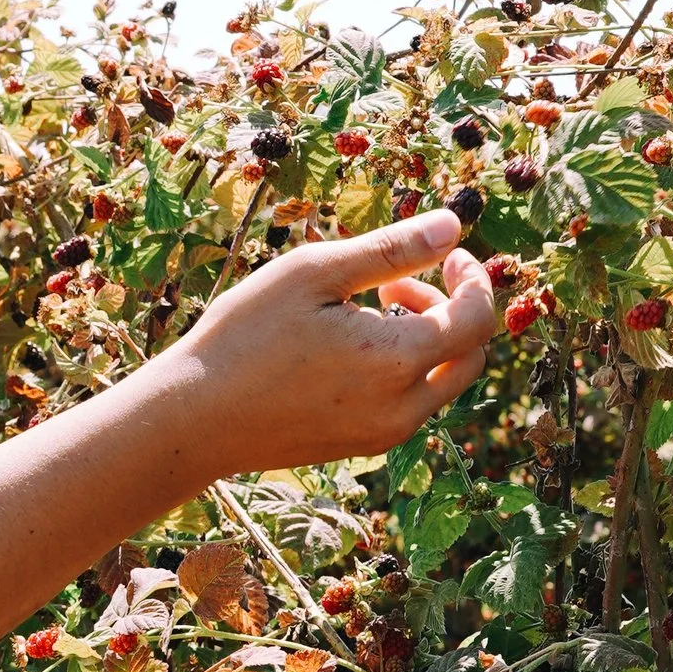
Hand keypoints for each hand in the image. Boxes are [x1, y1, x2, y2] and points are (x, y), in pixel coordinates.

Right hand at [157, 209, 498, 479]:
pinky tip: (349, 347)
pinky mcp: (361, 445)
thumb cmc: (245, 336)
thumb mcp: (314, 274)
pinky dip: (402, 368)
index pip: (477, 320)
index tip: (445, 253)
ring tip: (367, 310)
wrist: (195, 418)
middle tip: (398, 283)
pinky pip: (409, 403)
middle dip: (453, 310)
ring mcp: (383, 434)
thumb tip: (452, 226)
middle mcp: (402, 408)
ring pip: (442, 382)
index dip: (473, 279)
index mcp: (396, 361)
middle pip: (471, 356)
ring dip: (427, 340)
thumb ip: (390, 250)